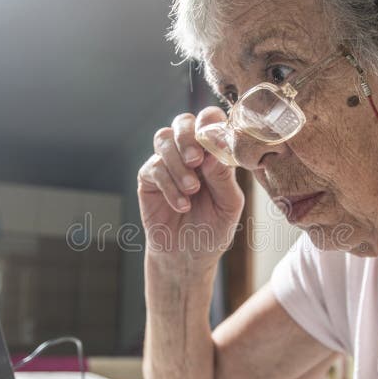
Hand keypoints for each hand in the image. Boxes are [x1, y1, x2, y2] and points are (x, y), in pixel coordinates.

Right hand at [138, 108, 243, 261]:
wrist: (187, 257)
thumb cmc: (212, 229)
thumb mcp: (229, 206)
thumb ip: (224, 177)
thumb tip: (215, 149)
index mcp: (214, 153)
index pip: (212, 122)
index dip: (212, 124)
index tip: (217, 142)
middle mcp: (190, 153)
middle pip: (183, 121)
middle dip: (189, 137)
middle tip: (197, 161)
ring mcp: (167, 163)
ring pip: (164, 138)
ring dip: (178, 163)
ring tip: (192, 190)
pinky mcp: (149, 178)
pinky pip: (153, 167)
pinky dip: (169, 186)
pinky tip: (181, 205)